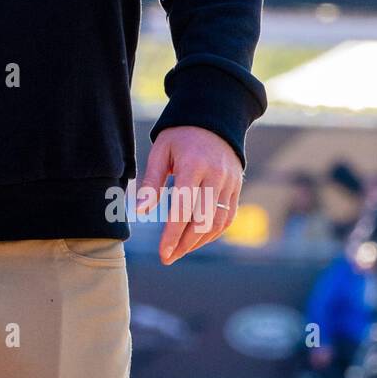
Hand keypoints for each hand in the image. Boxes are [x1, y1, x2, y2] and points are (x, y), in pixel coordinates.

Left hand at [136, 125, 242, 264]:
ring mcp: (230, 183)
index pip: (183, 208)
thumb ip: (151, 182)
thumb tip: (140, 211)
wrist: (213, 120)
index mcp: (194, 166)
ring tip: (180, 252)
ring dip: (199, 242)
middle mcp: (216, 176)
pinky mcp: (236, 187)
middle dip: (185, 244)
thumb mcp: (160, 152)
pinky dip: (214, 233)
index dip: (172, 234)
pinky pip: (228, 216)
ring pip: (218, 222)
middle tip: (168, 258)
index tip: (163, 253)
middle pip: (203, 220)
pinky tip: (197, 240)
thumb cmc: (179, 137)